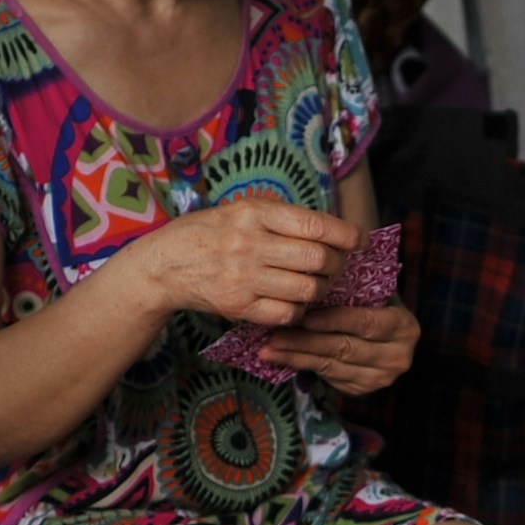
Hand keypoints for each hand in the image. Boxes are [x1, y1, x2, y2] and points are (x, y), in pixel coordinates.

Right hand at [114, 196, 356, 330]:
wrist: (163, 265)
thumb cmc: (208, 234)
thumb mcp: (240, 211)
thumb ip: (281, 219)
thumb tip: (331, 230)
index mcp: (254, 212)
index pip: (314, 224)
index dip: (346, 234)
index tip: (360, 240)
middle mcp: (249, 243)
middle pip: (317, 259)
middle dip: (336, 265)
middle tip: (334, 266)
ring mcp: (243, 277)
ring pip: (307, 289)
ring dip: (319, 289)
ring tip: (313, 284)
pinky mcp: (238, 306)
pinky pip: (288, 313)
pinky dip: (299, 310)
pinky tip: (292, 301)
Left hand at [254, 301, 418, 395]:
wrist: (385, 334)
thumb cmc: (373, 303)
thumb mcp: (373, 292)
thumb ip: (354, 287)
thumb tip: (314, 271)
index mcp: (404, 327)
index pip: (365, 323)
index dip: (332, 320)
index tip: (302, 316)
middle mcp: (398, 357)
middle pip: (345, 348)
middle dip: (305, 341)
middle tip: (274, 335)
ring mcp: (381, 378)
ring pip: (332, 366)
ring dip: (296, 357)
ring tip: (268, 348)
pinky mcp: (362, 390)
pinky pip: (327, 377)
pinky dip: (301, 366)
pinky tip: (281, 358)